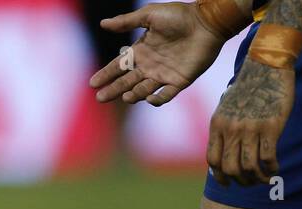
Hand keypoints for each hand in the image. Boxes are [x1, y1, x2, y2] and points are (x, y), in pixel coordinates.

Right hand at [90, 2, 228, 105]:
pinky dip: (157, 100)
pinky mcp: (179, 81)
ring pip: (142, 90)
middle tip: (100, 98)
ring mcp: (164, 75)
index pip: (119, 66)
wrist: (208, 22)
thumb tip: (103, 23)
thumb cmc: (180, 16)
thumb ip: (127, 21)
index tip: (93, 83)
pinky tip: (149, 99)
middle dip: (113, 90)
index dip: (106, 74)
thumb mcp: (150, 15)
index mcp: (141, 51)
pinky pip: (165, 95)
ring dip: (133, 95)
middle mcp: (149, 66)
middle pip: (126, 82)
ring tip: (126, 96)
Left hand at [207, 59, 292, 184]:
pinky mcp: (271, 126)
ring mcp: (250, 128)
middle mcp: (231, 129)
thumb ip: (222, 130)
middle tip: (248, 183)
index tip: (228, 183)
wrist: (266, 66)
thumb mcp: (225, 108)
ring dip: (256, 178)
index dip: (220, 176)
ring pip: (249, 166)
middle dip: (239, 181)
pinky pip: (268, 157)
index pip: (212, 160)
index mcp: (217, 126)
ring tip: (263, 179)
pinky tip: (274, 169)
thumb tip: (223, 153)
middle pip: (230, 167)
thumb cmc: (247, 88)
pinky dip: (271, 168)